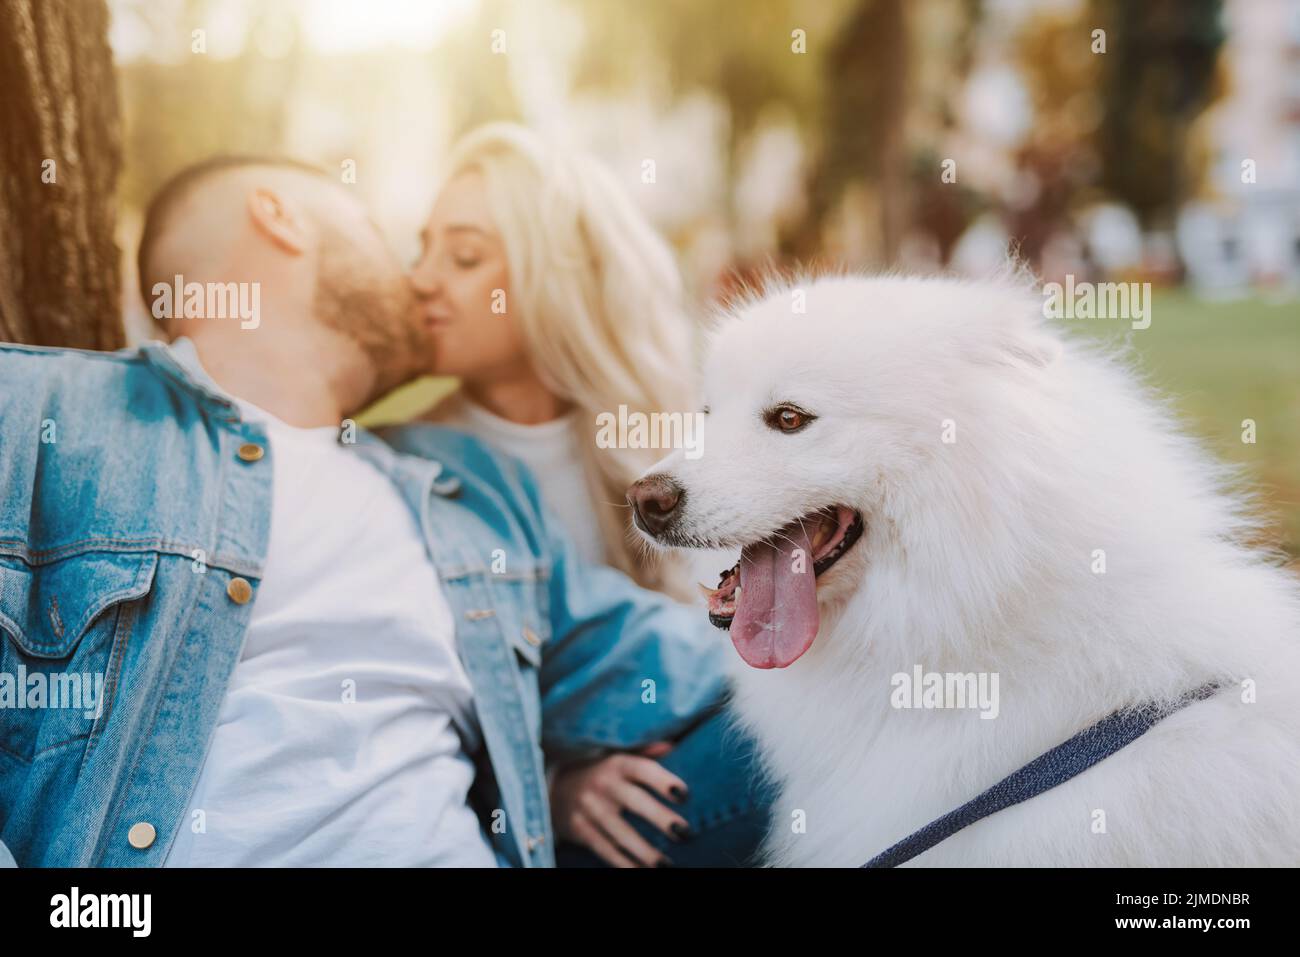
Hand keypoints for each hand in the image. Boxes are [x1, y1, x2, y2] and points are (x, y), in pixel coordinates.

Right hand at [551, 746, 690, 867]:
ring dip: (645, 851)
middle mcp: (603, 784)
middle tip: (684, 833)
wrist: (554, 786)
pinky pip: (605, 850)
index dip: (663, 781)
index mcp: (616, 763)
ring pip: (621, 833)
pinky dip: (624, 863)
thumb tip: (671, 745)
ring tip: (666, 864)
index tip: (684, 795)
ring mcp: (589, 808)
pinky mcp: (579, 829)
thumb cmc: (600, 772)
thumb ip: (644, 753)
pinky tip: (643, 871)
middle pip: (636, 802)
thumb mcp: (617, 756)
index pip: (643, 769)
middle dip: (660, 818)